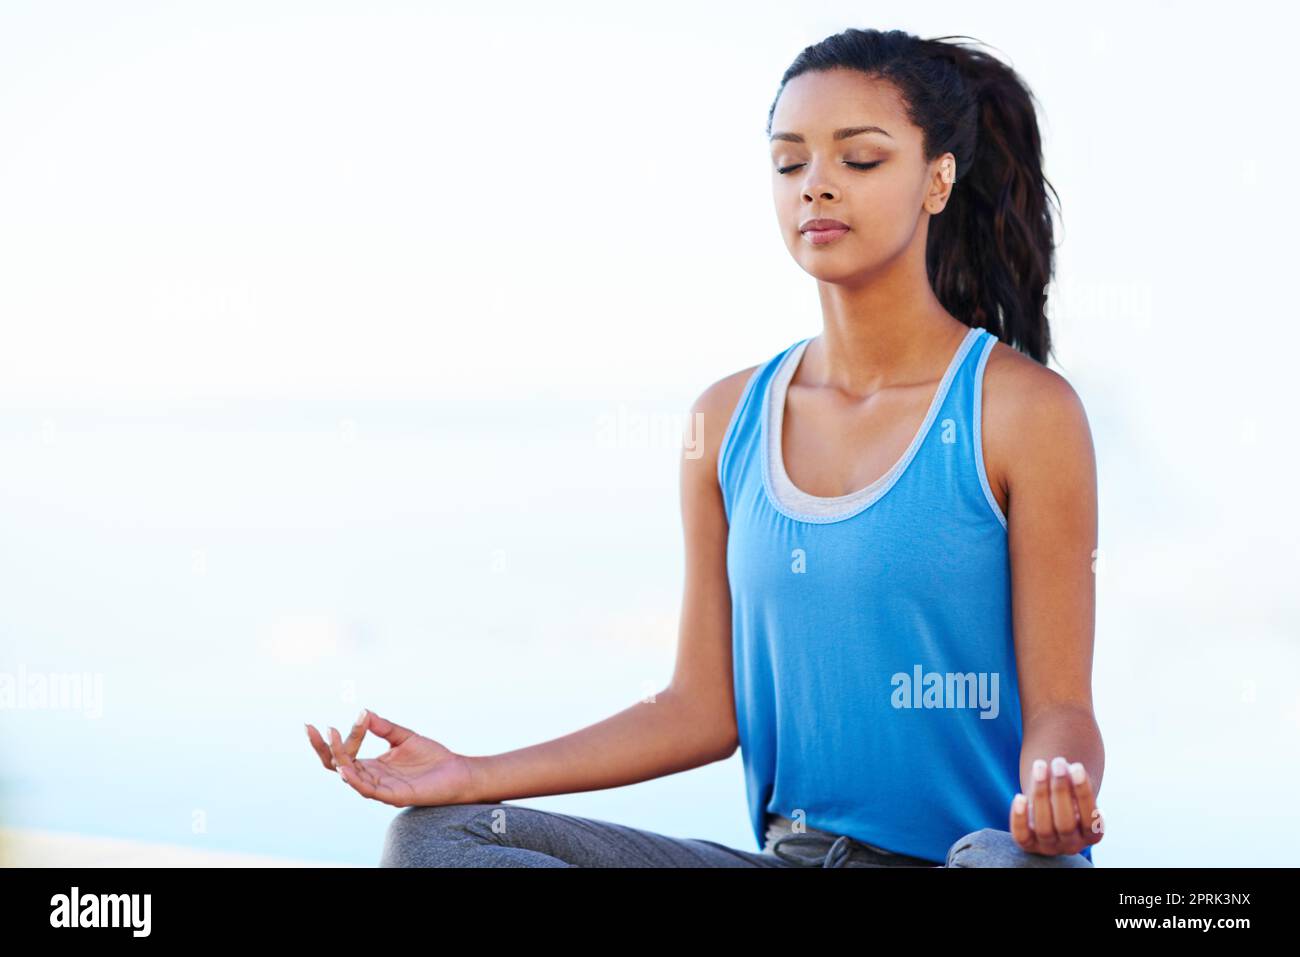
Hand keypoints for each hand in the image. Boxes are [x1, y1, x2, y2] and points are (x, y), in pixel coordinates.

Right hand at [305, 709, 475, 807]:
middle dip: (322, 748)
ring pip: (350, 776)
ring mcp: (381, 788)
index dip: (344, 735)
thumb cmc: (432, 757)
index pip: (345, 753)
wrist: (457, 772)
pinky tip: (346, 767)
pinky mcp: (393, 796)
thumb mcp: (404, 736)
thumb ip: (384, 727)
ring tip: (331, 738)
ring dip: (338, 758)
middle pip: (337, 766)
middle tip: (311, 728)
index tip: (357, 714)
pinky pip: (368, 790)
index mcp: (373, 765)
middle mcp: (372, 777)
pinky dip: (355, 779)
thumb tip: (363, 711)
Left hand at [1009, 755, 1104, 856]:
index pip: (1091, 820)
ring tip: (1040, 766)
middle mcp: (1072, 845)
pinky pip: (1022, 836)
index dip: (1083, 793)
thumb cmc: (1066, 794)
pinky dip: (1019, 818)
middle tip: (1057, 763)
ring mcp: (1049, 847)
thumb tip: (1065, 768)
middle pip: (1066, 824)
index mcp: (1092, 835)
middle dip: (1061, 791)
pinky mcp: (1028, 845)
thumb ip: (1073, 780)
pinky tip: (1019, 797)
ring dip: (1041, 795)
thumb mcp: (1075, 788)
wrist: (1049, 808)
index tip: (1077, 766)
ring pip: (1044, 828)